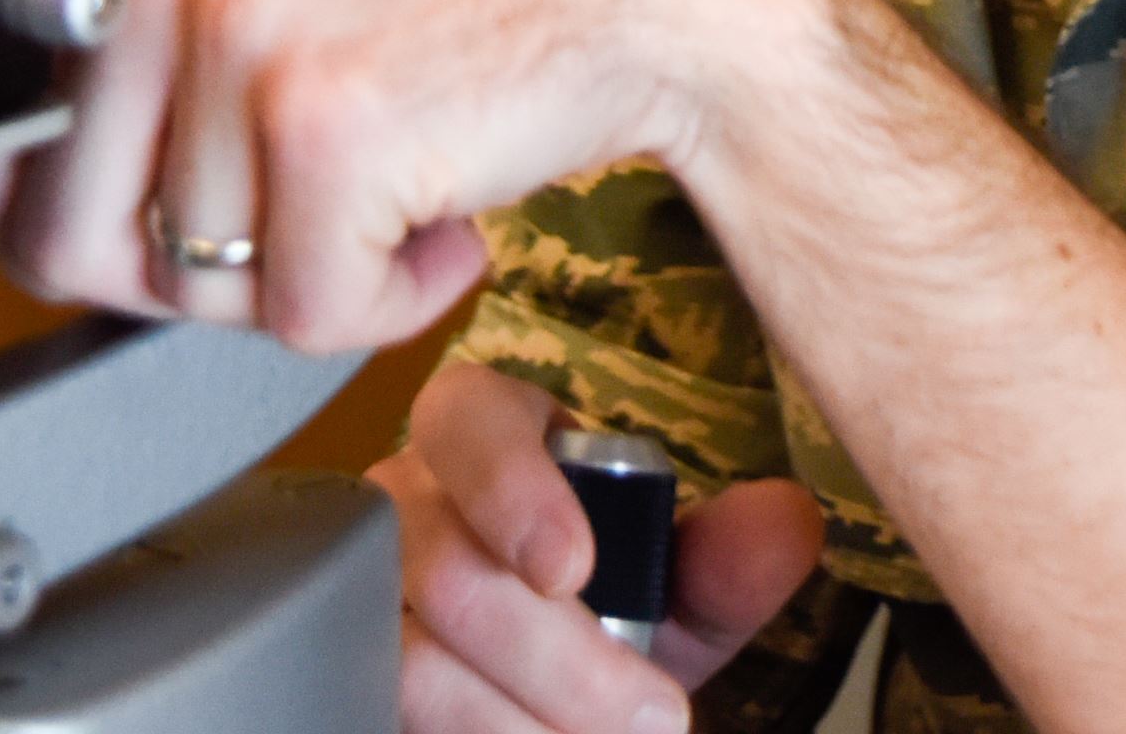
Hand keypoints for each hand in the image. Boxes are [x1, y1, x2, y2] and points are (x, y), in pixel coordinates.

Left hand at [0, 0, 817, 353]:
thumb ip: (130, 58)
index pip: (5, 149)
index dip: (97, 212)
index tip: (177, 200)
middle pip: (76, 243)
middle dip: (194, 269)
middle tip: (302, 207)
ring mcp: (242, 42)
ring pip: (198, 292)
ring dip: (308, 277)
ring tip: (395, 177)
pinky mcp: (328, 129)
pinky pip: (304, 317)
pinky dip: (385, 299)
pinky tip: (442, 210)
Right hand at [381, 361, 827, 733]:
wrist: (535, 689)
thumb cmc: (599, 609)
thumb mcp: (670, 586)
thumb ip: (727, 558)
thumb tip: (786, 522)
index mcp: (481, 434)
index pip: (464, 420)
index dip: (512, 489)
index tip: (573, 569)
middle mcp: (399, 504)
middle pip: (447, 570)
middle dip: (559, 660)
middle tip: (653, 718)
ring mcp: (349, 597)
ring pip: (405, 664)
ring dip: (510, 723)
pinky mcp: (339, 676)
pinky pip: (374, 715)